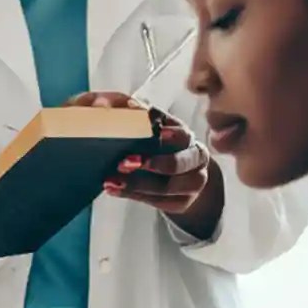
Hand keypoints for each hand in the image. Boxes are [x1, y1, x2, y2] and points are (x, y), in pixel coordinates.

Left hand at [66, 92, 212, 214]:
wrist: (175, 175)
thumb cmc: (155, 145)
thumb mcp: (151, 129)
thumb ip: (140, 118)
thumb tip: (123, 105)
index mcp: (186, 136)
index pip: (182, 134)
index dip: (171, 134)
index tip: (156, 133)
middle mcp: (195, 158)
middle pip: (180, 164)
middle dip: (153, 163)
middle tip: (124, 162)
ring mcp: (193, 182)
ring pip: (169, 187)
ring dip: (139, 184)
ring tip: (111, 180)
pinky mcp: (183, 202)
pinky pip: (160, 202)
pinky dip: (135, 195)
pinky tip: (114, 189)